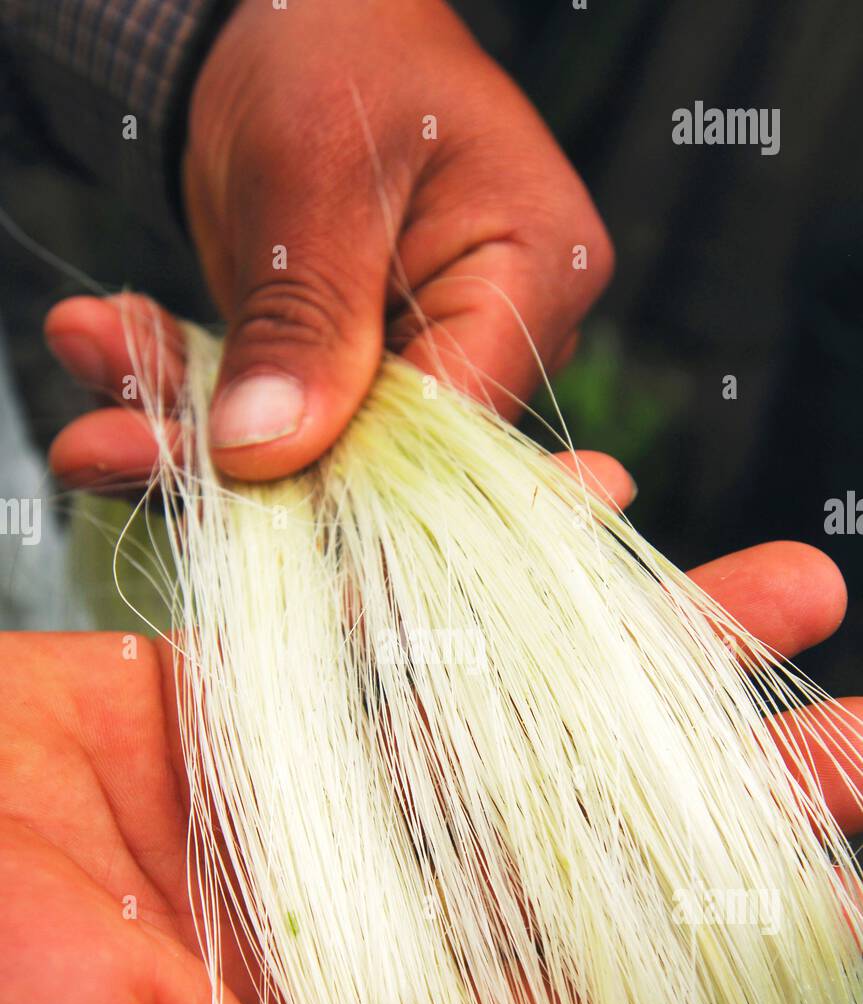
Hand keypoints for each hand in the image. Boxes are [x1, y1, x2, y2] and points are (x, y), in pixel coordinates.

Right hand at [2, 481, 860, 1003]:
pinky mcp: (236, 707)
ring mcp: (298, 806)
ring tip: (774, 599)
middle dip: (718, 778)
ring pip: (496, 716)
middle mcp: (350, 926)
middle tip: (851, 727)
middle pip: (571, 845)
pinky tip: (581, 525)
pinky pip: (378, 627)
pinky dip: (471, 572)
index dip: (717, 931)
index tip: (840, 866)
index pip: (579, 991)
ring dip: (631, 653)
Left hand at [45, 0, 612, 480]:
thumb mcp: (314, 170)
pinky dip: (179, 402)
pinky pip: (267, 425)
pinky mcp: (349, 380)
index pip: (459, 439)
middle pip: (376, 466)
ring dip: (183, 438)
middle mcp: (492, 345)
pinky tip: (106, 360)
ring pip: (307, 458)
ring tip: (85, 422)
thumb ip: (303, 317)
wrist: (301, 22)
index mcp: (533, 281)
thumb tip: (262, 454)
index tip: (235, 521)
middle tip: (102, 450)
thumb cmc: (340, 52)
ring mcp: (419, 368)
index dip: (354, 497)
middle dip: (234, 474)